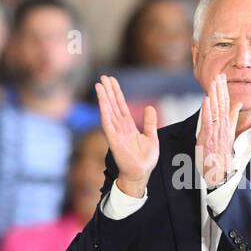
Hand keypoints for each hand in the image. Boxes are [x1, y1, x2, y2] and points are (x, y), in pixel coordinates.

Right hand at [95, 75, 158, 196]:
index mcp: (128, 125)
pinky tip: (102, 101)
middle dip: (109, 91)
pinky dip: (104, 111)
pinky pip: (107, 123)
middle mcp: (120, 127)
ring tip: (99, 84)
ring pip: (109, 111)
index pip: (121, 105)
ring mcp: (116, 132)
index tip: (112, 81)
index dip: (116, 93)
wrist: (141, 173)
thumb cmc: (145, 159)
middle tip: (103, 76)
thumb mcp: (151, 137)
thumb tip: (150, 107)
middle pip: (113, 105)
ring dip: (104, 98)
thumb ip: (150, 122)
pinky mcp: (113, 140)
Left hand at [195, 73, 240, 187]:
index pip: (227, 104)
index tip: (222, 78)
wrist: (219, 174)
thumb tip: (237, 104)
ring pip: (216, 110)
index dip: (224, 90)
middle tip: (220, 74)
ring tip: (214, 82)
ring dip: (215, 95)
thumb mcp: (229, 134)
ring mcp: (216, 132)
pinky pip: (208, 122)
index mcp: (227, 126)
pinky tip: (206, 99)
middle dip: (221, 89)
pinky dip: (207, 110)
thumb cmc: (221, 156)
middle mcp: (223, 128)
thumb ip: (233, 118)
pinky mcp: (208, 138)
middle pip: (223, 104)